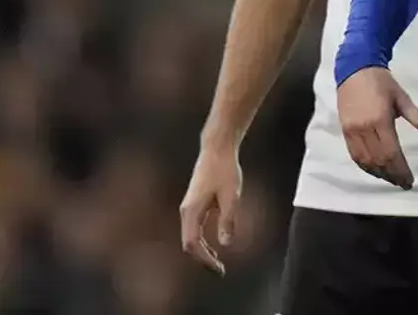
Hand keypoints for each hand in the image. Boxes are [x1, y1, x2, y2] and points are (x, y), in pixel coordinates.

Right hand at [178, 141, 242, 275]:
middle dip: (203, 258)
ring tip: (217, 262)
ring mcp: (188, 207)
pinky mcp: (193, 204)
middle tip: (220, 270)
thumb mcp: (231, 196)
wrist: (216, 148)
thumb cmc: (224, 169)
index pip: (193, 244)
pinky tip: (214, 245)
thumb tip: (226, 243)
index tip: (220, 268)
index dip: (205, 259)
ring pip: (190, 236)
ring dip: (202, 250)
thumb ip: (228, 220)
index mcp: (192, 211)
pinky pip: (194, 228)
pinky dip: (202, 240)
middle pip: (188, 243)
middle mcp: (186, 211)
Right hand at [337, 67, 417, 188]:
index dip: (401, 170)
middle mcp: (364, 128)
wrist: (355, 68)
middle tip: (403, 183)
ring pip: (365, 161)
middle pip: (378, 160)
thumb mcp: (401, 97)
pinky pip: (354, 154)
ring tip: (391, 179)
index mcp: (380, 120)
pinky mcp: (344, 130)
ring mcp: (352, 130)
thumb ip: (416, 116)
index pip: (391, 153)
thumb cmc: (382, 82)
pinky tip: (375, 170)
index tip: (410, 180)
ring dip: (378, 173)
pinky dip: (365, 166)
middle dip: (392, 175)